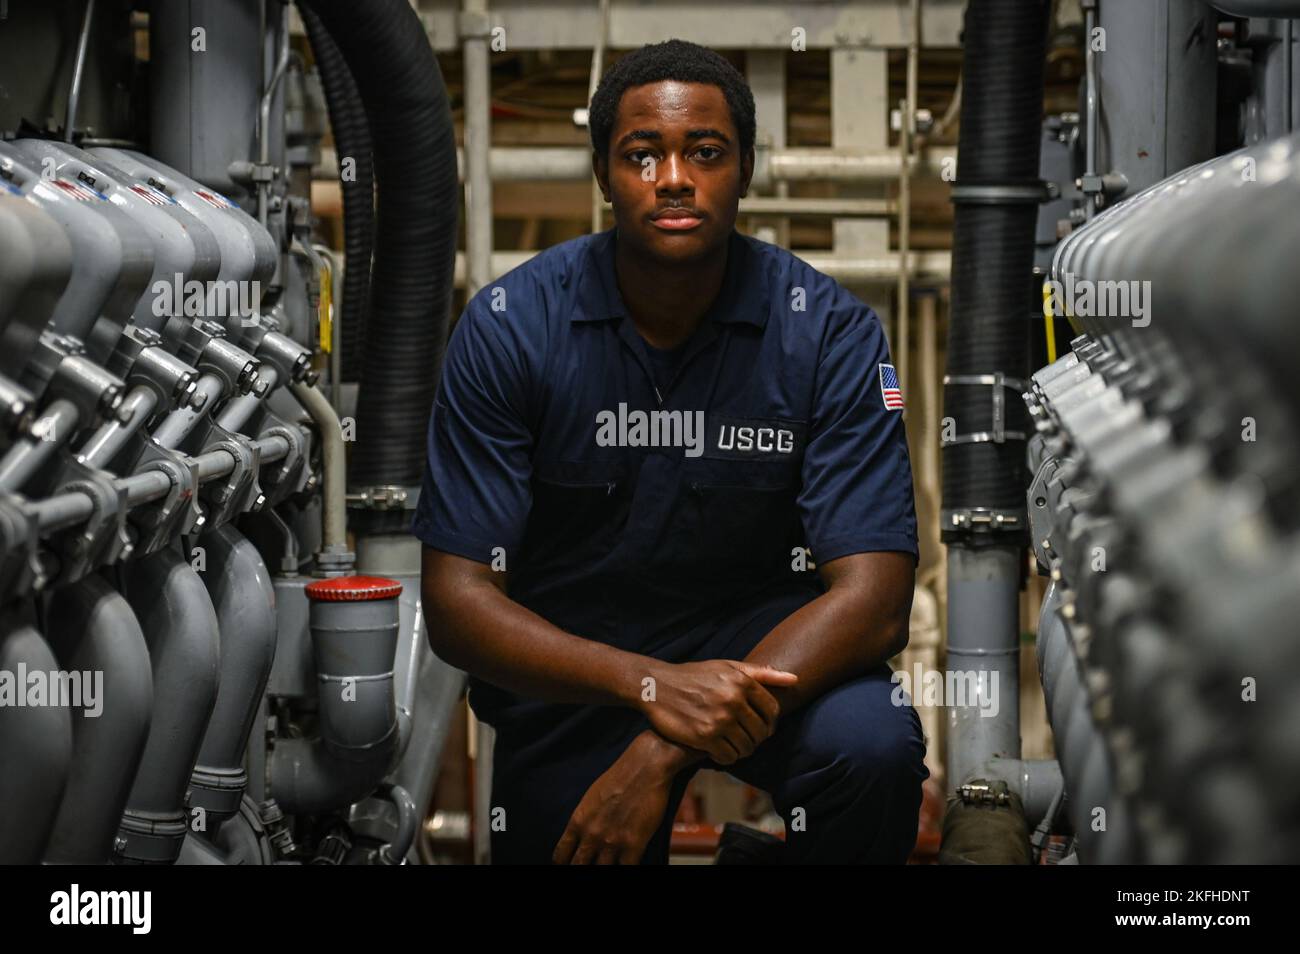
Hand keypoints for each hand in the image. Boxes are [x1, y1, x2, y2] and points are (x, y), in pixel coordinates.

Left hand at [553, 732, 679, 863]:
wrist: (644, 768)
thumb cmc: (619, 777)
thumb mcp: (590, 798)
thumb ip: (584, 820)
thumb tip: (582, 837)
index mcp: (578, 821)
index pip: (560, 855)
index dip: (564, 862)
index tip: (569, 863)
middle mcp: (591, 835)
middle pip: (578, 866)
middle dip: (582, 867)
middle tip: (588, 864)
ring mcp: (612, 842)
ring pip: (602, 870)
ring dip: (605, 867)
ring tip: (609, 862)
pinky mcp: (634, 844)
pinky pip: (627, 868)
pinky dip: (627, 867)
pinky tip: (627, 862)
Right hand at [637, 659, 797, 764]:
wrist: (656, 686)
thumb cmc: (694, 676)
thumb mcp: (727, 667)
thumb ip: (761, 674)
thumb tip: (794, 679)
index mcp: (742, 681)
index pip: (772, 711)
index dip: (770, 723)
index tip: (761, 727)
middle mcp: (733, 700)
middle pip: (761, 732)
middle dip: (755, 739)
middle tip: (743, 738)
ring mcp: (720, 720)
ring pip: (746, 747)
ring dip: (741, 750)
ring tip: (731, 744)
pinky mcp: (705, 737)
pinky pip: (728, 757)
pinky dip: (725, 758)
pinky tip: (717, 750)